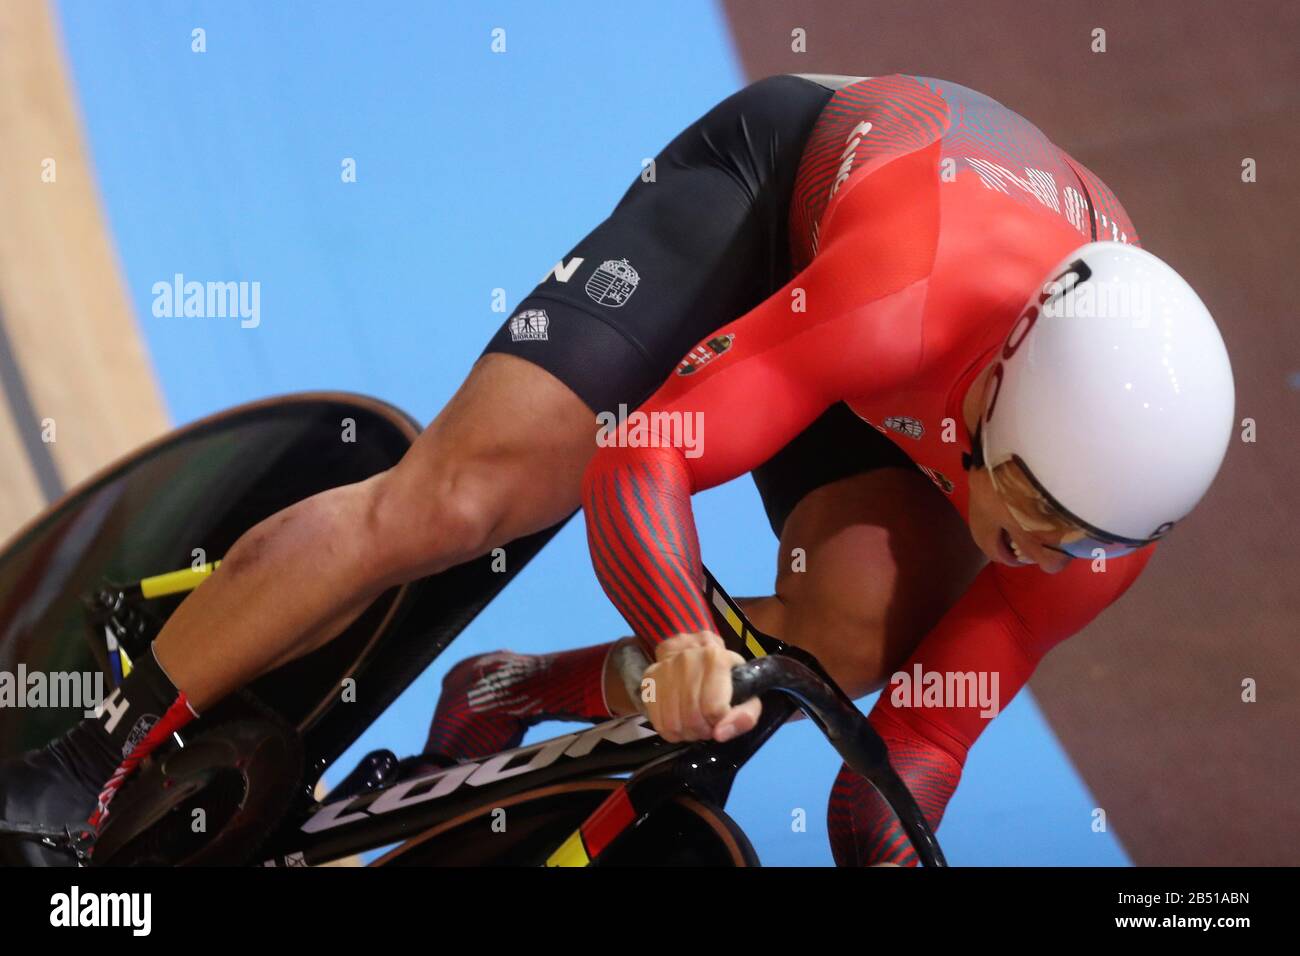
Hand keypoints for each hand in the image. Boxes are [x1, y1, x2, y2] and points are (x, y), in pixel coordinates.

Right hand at [641, 632, 760, 742]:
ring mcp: (664, 668)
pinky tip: (679, 721)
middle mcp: (687, 659)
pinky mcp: (649, 678)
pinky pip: (657, 720)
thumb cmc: (724, 673)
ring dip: (686, 733)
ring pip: (673, 724)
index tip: (721, 718)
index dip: (720, 723)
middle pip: (692, 719)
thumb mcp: (746, 691)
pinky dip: (669, 731)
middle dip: (703, 731)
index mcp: (715, 659)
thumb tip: (720, 734)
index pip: (715, 709)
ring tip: (694, 723)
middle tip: (707, 725)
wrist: (694, 648)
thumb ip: (745, 715)